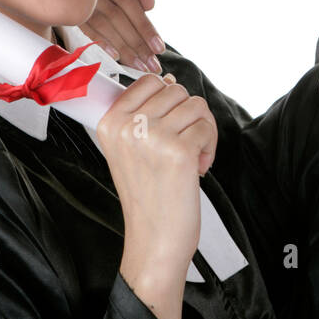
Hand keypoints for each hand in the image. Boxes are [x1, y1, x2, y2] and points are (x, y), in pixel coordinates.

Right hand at [79, 0, 163, 73]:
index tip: (160, 48)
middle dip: (138, 42)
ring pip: (104, 24)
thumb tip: (151, 3)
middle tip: (153, 65)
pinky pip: (86, 29)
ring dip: (123, 47)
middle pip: (118, 16)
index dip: (145, 25)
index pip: (129, 1)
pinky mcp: (65, 12)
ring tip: (139, 66)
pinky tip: (115, 56)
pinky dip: (101, 41)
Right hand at [97, 73, 216, 318]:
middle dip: (189, 116)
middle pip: (176, 90)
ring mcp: (153, 136)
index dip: (168, 101)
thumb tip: (169, 78)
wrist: (154, 240)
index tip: (167, 127)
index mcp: (109, 123)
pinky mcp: (179, 150)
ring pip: (196, 105)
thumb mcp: (129, 149)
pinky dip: (209, 146)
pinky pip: (206, 126)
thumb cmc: (147, 196)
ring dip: (202, 130)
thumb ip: (144, 113)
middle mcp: (127, 126)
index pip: (149, 81)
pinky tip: (197, 169)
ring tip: (191, 157)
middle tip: (184, 146)